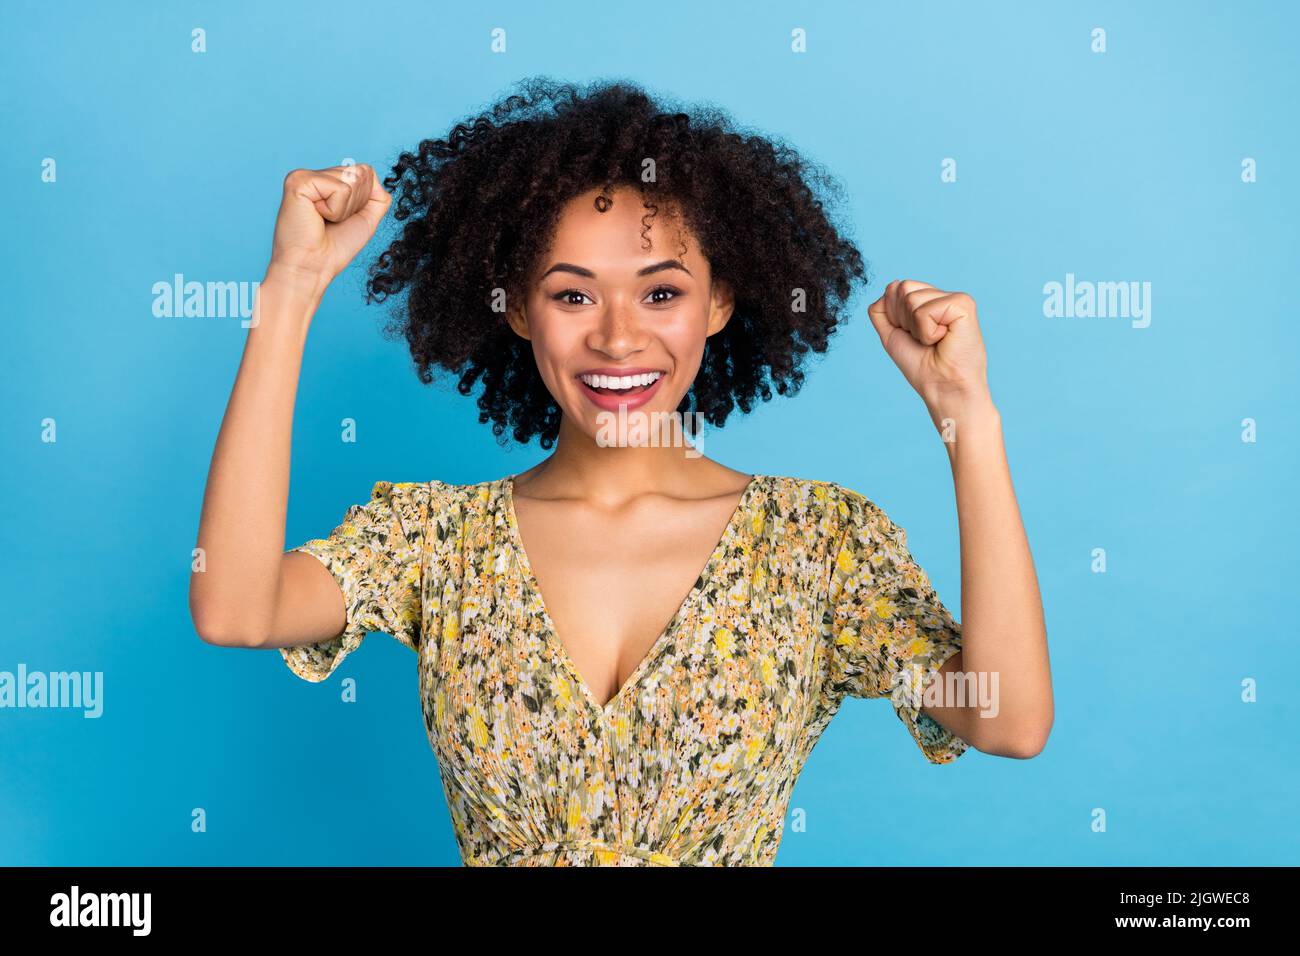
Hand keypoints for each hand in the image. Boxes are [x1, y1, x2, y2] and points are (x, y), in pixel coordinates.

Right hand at [266, 163, 391, 290]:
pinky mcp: (299, 181)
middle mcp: (312, 175)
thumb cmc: (335, 248)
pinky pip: (340, 188)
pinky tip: (316, 217)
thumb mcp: (365, 218)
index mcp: (325, 181)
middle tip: (331, 222)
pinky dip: (335, 210)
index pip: (363, 172)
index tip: (340, 220)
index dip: (362, 200)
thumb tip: (371, 171)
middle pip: (359, 173)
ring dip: (344, 209)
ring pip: (351, 179)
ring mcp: (304, 175)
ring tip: (323, 220)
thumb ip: (376, 195)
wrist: (313, 267)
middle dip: (355, 204)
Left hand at [866, 279, 990, 416]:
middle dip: (903, 319)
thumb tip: (890, 284)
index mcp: (929, 301)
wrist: (942, 388)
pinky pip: (925, 310)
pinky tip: (943, 339)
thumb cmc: (922, 366)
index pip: (895, 289)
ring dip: (915, 328)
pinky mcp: (963, 304)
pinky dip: (926, 332)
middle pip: (902, 288)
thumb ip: (882, 311)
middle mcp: (943, 296)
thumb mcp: (892, 335)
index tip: (912, 337)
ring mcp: (955, 298)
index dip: (895, 316)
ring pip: (911, 298)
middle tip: (924, 339)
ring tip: (934, 341)